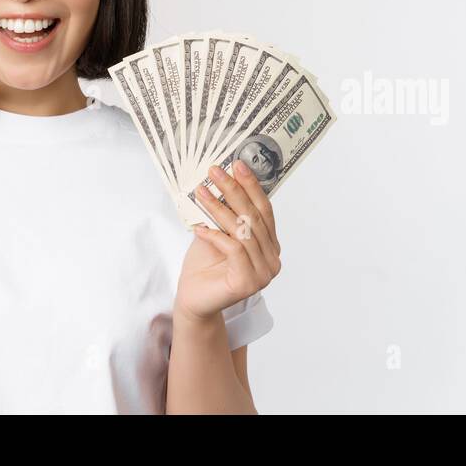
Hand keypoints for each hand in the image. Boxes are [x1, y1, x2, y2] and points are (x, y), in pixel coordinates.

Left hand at [176, 160, 281, 323]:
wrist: (192, 300)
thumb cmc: (204, 268)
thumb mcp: (216, 231)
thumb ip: (226, 213)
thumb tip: (223, 179)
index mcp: (270, 246)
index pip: (264, 210)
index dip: (251, 186)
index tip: (237, 165)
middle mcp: (272, 259)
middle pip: (254, 217)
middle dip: (234, 191)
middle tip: (216, 172)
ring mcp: (263, 273)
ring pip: (243, 231)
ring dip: (219, 208)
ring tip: (201, 193)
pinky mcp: (248, 282)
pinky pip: (233, 249)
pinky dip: (215, 235)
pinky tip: (199, 228)